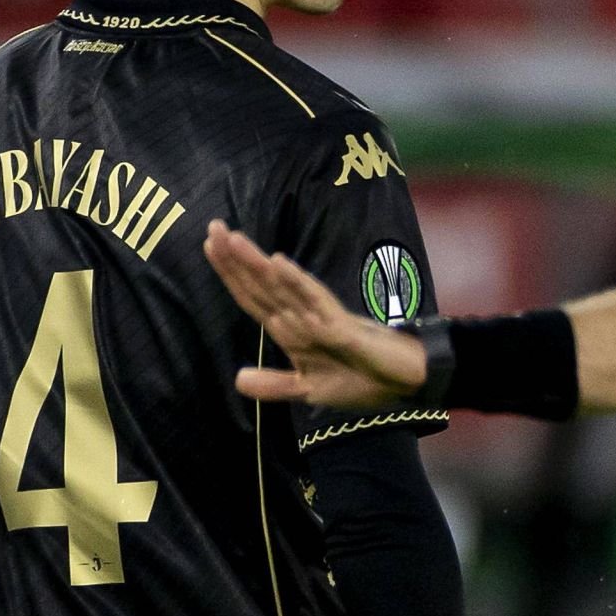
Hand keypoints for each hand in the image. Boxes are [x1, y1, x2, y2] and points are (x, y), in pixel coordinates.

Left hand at [212, 221, 432, 410]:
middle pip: (261, 285)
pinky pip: (316, 301)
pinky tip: (278, 263)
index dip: (229, 273)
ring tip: (233, 237)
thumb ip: (274, 385)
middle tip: (213, 225)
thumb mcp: (310, 390)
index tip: (209, 244)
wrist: (406, 384)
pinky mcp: (342, 326)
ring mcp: (322, 319)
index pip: (253, 297)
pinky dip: (296, 282)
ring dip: (257, 263)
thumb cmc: (363, 381)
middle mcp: (303, 318)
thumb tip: (236, 379)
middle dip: (234, 258)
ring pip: (282, 287)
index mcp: (292, 330)